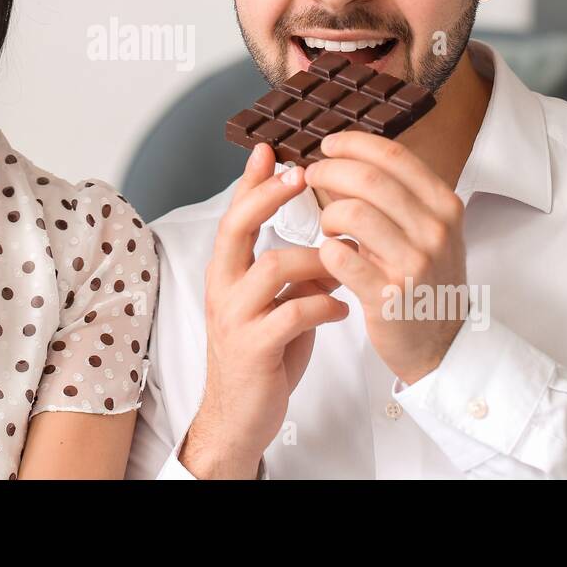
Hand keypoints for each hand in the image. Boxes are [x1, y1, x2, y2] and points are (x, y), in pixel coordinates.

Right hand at [182, 143, 349, 478]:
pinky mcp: (253, 348)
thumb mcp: (275, 304)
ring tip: (343, 265)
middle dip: (268, 196)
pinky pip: (292, 314)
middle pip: (236, 227)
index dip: (251, 182)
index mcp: (227, 272)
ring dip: (315, 260)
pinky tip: (343, 311)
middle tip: (301, 175)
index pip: (234, 215)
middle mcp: (223, 288)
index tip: (270, 150)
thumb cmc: (262, 354)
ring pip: (271, 267)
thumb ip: (293, 274)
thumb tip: (329, 246)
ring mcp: (235, 317)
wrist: (238, 416)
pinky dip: (324, 307)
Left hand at [305, 131, 467, 385]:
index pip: (394, 157)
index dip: (354, 144)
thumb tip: (344, 160)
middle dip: (329, 171)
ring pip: (352, 213)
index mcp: (445, 206)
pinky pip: (340, 256)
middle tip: (311, 178)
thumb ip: (396, 196)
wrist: (444, 343)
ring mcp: (414, 263)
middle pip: (368, 179)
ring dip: (328, 214)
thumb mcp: (428, 230)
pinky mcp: (387, 295)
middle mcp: (435, 230)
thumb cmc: (427, 280)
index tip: (329, 146)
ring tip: (328, 227)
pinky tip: (330, 254)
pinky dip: (326, 250)